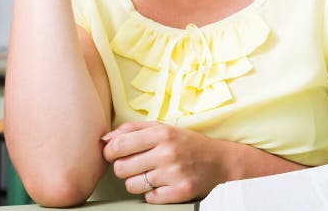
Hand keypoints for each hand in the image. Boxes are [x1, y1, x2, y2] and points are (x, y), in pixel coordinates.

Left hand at [102, 121, 235, 203]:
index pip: (118, 146)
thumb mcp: (164, 129)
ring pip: (132, 185)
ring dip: (138, 182)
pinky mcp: (179, 192)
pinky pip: (148, 198)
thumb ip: (133, 129)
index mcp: (162, 134)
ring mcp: (174, 174)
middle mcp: (168, 153)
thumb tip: (105, 139)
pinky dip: (153, 193)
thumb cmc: (188, 144)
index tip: (115, 153)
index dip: (110, 152)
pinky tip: (164, 183)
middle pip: (121, 168)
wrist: (221, 161)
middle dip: (124, 168)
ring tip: (152, 174)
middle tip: (137, 164)